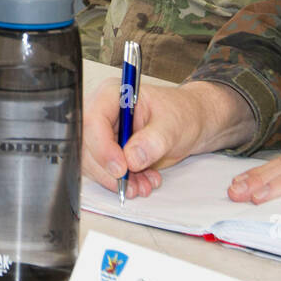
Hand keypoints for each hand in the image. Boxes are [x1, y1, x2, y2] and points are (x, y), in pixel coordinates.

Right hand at [82, 78, 255, 199]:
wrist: (192, 123)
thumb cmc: (183, 113)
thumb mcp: (174, 124)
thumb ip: (154, 139)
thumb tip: (132, 157)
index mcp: (115, 94)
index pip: (94, 120)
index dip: (102, 147)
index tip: (121, 167)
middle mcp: (105, 113)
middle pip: (88, 145)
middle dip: (108, 170)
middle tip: (132, 184)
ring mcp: (106, 133)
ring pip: (93, 163)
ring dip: (116, 180)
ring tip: (143, 185)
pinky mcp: (110, 152)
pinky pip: (105, 172)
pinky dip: (122, 183)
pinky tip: (142, 182)